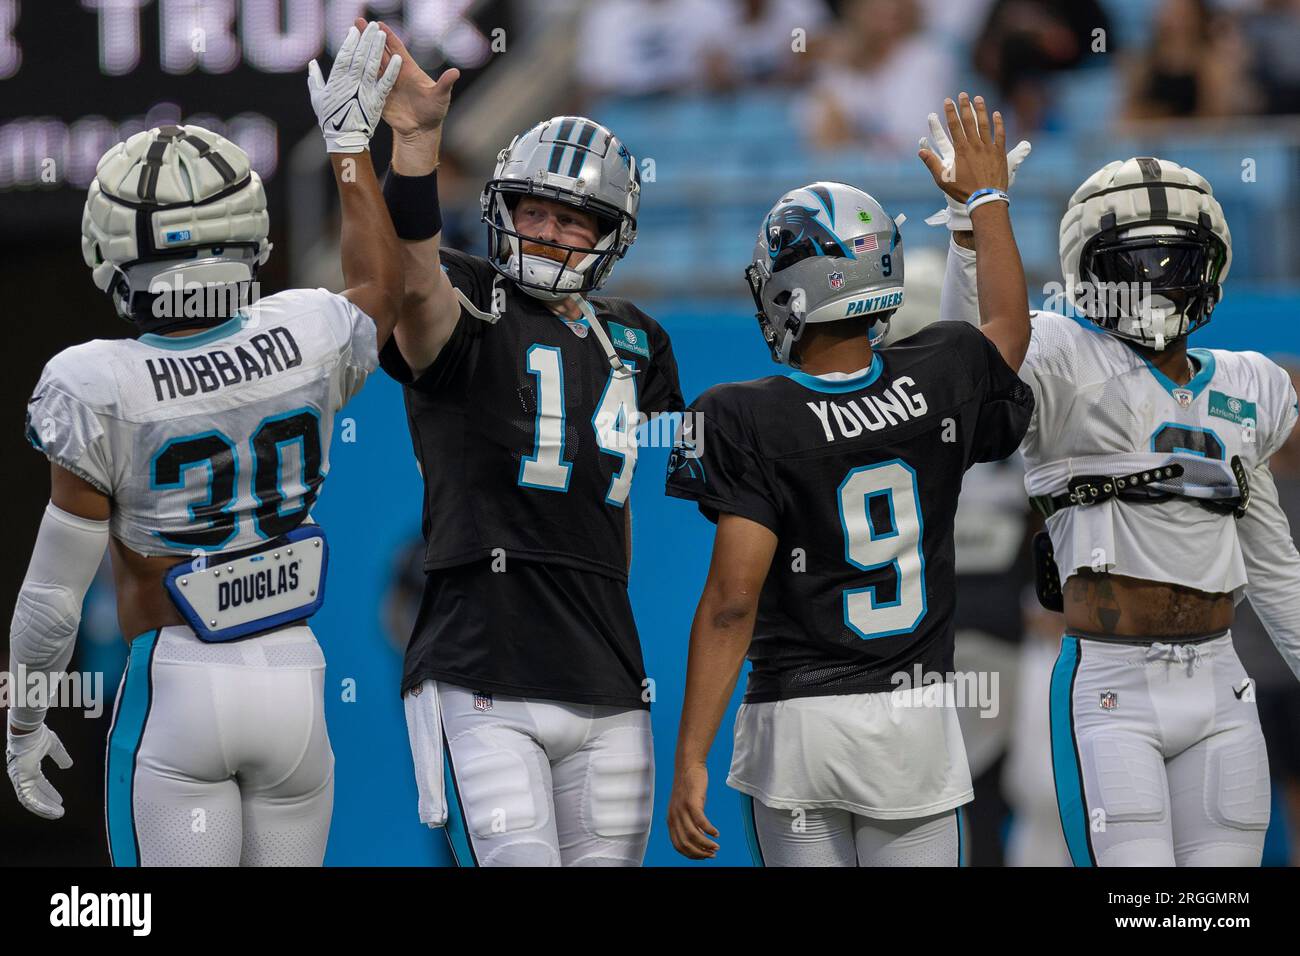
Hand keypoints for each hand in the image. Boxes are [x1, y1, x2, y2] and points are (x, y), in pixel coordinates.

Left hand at [6, 722, 72, 819]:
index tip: (59, 800)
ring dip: (44, 809)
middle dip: (47, 805)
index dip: (49, 793)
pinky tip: (50, 809)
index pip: (38, 786)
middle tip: (59, 812)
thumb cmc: (38, 735)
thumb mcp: (54, 747)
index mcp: (28, 768)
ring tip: (57, 814)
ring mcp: (20, 779)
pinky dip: (40, 805)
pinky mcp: (21, 781)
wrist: (29, 730)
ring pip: (31, 801)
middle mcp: (22, 777)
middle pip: (34, 796)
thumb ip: (60, 756)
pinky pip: (29, 798)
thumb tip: (68, 765)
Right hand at [308, 20, 400, 153]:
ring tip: (381, 34)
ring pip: (372, 66)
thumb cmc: (329, 119)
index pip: (344, 56)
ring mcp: (364, 91)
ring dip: (378, 49)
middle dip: (365, 39)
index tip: (354, 30)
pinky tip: (398, 58)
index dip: (350, 42)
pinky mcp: (376, 101)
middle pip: (359, 56)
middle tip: (370, 25)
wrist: (344, 139)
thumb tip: (311, 64)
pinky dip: (392, 71)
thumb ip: (314, 79)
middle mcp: (350, 83)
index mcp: (336, 80)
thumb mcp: (317, 98)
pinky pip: (386, 83)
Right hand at [363, 19, 459, 139]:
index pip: (396, 48)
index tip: (378, 23)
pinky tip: (348, 64)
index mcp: (408, 69)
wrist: (421, 130)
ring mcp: (385, 84)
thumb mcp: (440, 97)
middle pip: (380, 52)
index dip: (388, 36)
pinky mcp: (378, 96)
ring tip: (351, 37)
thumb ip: (445, 84)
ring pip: (370, 64)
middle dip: (369, 37)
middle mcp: (395, 74)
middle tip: (358, 21)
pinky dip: (358, 74)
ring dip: (361, 52)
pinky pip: (366, 83)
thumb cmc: (434, 111)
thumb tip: (456, 72)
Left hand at [667, 763, 719, 859]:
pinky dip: (709, 830)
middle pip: (685, 844)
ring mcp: (682, 810)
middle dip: (700, 853)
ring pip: (693, 835)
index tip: (704, 856)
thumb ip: (688, 822)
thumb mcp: (685, 808)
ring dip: (706, 844)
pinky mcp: (691, 802)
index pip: (678, 846)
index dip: (692, 855)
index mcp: (671, 820)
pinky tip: (716, 833)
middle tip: (712, 854)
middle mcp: (674, 817)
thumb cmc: (689, 787)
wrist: (688, 766)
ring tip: (716, 847)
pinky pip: (701, 822)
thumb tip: (700, 837)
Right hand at [920, 104, 1030, 231]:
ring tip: (978, 98)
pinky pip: (1000, 134)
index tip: (947, 101)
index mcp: (961, 150)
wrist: (986, 198)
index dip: (950, 112)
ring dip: (981, 110)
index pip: (954, 126)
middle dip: (964, 106)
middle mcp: (975, 145)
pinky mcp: (999, 153)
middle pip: (969, 121)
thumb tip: (920, 151)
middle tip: (962, 94)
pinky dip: (998, 123)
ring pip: (985, 124)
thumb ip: (932, 163)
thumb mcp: (943, 180)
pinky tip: (996, 114)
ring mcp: (989, 147)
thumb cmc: (963, 191)